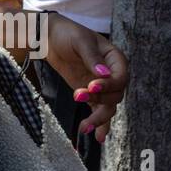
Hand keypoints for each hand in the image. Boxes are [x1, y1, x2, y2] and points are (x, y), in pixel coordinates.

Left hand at [40, 13, 127, 142]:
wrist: (49, 37)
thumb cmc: (67, 33)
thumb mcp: (79, 41)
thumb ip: (92, 57)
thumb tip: (103, 74)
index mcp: (115, 59)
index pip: (121, 77)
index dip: (109, 85)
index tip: (91, 87)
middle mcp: (111, 74)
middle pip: (115, 95)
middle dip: (99, 100)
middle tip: (77, 95)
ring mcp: (101, 86)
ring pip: (108, 107)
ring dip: (98, 118)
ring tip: (84, 127)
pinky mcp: (90, 95)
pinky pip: (99, 111)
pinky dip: (99, 124)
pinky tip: (97, 137)